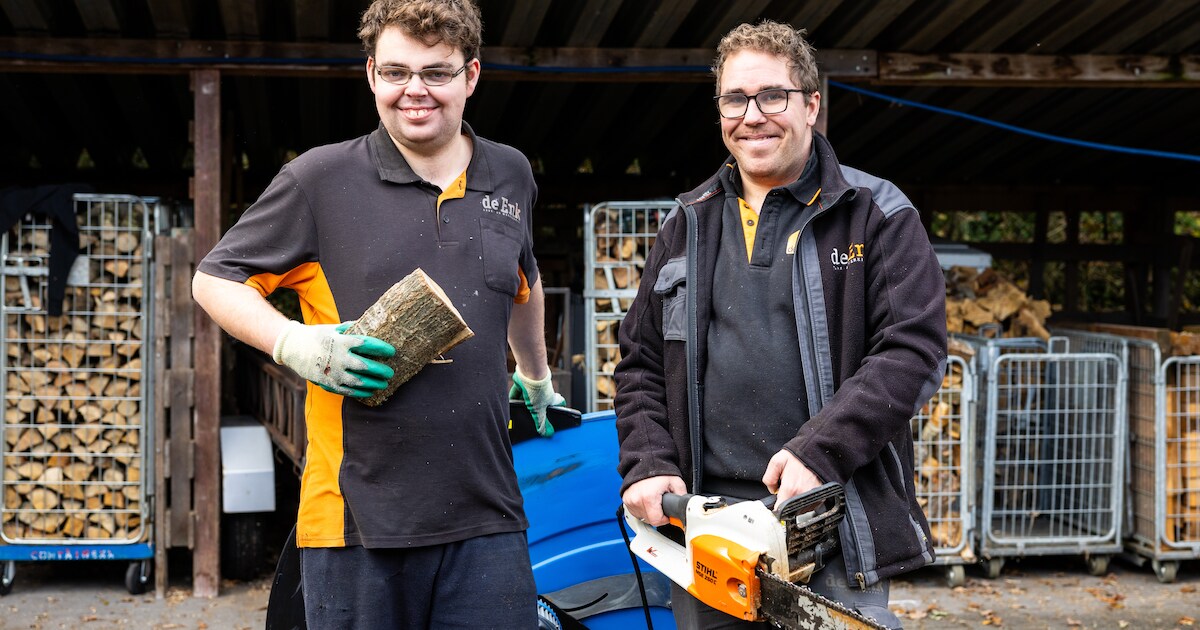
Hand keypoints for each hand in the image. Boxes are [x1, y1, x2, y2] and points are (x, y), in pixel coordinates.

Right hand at [272, 320, 394, 397]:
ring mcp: (333, 372)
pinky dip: (361, 392)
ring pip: (359, 381)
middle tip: (390, 372)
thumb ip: (352, 329)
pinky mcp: (328, 383)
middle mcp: (338, 357)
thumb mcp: (334, 329)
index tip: (392, 351)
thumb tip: (372, 326)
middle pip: (366, 366)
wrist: (293, 348)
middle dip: (381, 370)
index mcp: (341, 341)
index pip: (367, 344)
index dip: (382, 348)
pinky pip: (348, 391)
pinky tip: (370, 391)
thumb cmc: (318, 336)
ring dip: (374, 383)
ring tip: (384, 383)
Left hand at [509, 368, 565, 436]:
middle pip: (542, 401)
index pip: (559, 402)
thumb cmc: (538, 390)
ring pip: (529, 397)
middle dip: (537, 408)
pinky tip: (511, 403)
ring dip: (524, 403)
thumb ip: (541, 422)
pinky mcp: (524, 383)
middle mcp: (543, 392)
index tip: (560, 411)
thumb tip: (547, 433)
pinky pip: (518, 392)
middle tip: (534, 416)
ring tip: (520, 411)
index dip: (560, 407)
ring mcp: (533, 387)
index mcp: (551, 398)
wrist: (529, 374)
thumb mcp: (539, 411)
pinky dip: (515, 397)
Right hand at [622, 475, 686, 526]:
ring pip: (642, 517)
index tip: (667, 514)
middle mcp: (637, 500)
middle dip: (658, 515)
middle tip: (661, 504)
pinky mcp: (626, 499)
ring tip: (653, 501)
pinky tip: (646, 501)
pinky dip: (641, 509)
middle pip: (649, 520)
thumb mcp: (676, 483)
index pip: (656, 521)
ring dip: (649, 512)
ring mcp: (630, 500)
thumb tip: (686, 508)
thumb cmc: (659, 471)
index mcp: (648, 497)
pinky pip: (635, 512)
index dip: (664, 519)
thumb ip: (682, 497)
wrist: (646, 462)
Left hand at [762, 449, 821, 503]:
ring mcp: (813, 497)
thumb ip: (769, 478)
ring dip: (796, 500)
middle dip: (786, 500)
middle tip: (788, 486)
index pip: (779, 509)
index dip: (776, 505)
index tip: (776, 500)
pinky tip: (805, 487)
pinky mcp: (821, 498)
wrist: (818, 451)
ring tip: (798, 484)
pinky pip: (810, 505)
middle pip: (790, 509)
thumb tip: (771, 489)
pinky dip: (805, 499)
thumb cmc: (799, 455)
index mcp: (790, 488)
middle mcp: (802, 495)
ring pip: (800, 508)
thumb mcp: (777, 461)